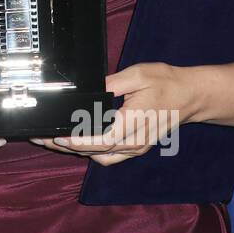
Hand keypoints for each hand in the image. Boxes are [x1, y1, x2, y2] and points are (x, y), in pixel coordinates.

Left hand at [29, 62, 197, 165]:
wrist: (191, 96)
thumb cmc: (167, 83)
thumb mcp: (137, 74)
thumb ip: (111, 84)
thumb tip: (88, 92)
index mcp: (135, 122)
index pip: (101, 140)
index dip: (76, 141)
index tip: (56, 136)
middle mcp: (135, 141)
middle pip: (95, 152)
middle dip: (66, 147)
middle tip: (41, 138)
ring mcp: (136, 148)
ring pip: (100, 158)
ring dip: (76, 152)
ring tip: (52, 141)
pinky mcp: (136, 148)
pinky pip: (109, 157)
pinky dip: (90, 153)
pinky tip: (75, 144)